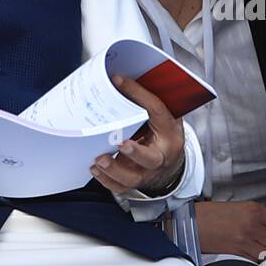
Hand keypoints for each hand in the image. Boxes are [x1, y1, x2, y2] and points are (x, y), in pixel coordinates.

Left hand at [90, 75, 186, 194]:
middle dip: (134, 153)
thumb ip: (146, 100)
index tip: (118, 81)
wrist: (170, 159)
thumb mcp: (164, 114)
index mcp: (170, 133)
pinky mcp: (134, 181)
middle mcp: (160, 156)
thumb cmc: (164, 132)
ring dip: (114, 170)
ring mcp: (146, 172)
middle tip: (121, 144)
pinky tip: (95, 168)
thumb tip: (118, 79)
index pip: (156, 111)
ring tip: (99, 159)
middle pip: (150, 159)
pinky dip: (106, 180)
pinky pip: (120, 186)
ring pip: (132, 178)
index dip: (139, 94)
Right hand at [196, 200, 265, 259]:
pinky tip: (249, 253)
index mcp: (255, 210)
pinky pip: (257, 260)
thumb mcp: (241, 208)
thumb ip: (262, 217)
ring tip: (257, 248)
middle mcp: (253, 224)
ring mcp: (246, 240)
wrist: (190, 223)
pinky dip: (257, 260)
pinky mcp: (238, 253)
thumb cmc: (212, 215)